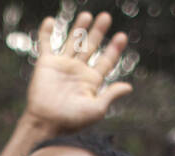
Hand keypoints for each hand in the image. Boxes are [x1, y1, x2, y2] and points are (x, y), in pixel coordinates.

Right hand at [23, 11, 131, 133]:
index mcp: (91, 81)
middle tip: (106, 17)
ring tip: (87, 15)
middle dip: (98, 32)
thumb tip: (129, 87)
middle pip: (90, 47)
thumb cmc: (71, 121)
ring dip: (79, 28)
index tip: (121, 36)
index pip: (106, 61)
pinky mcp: (46, 64)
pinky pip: (46, 44)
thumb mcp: (96, 110)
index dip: (114, 49)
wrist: (46, 123)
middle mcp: (78, 71)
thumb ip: (111, 95)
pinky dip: (47, 33)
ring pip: (72, 42)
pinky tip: (51, 20)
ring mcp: (62, 66)